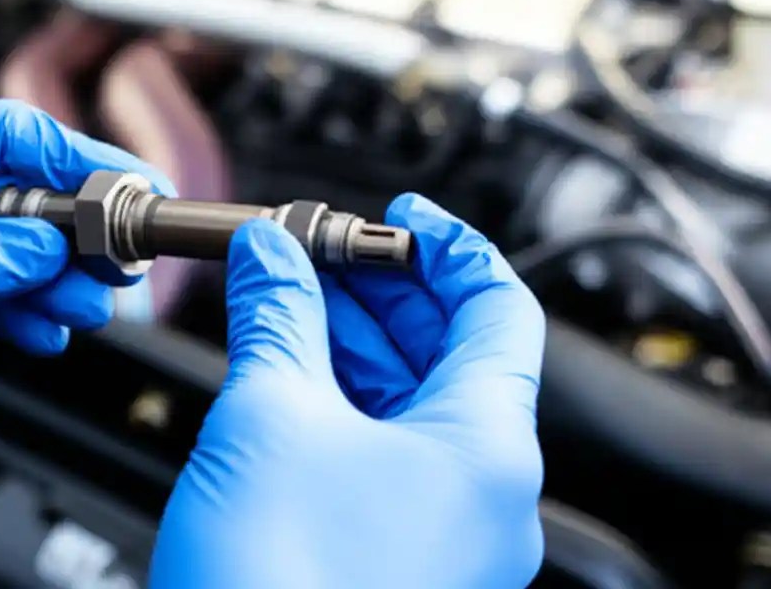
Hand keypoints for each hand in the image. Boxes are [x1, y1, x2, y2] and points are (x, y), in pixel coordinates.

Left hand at [0, 100, 171, 498]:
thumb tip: (36, 250)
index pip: (5, 138)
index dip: (75, 157)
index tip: (128, 186)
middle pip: (26, 199)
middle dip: (80, 230)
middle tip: (124, 262)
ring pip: (19, 258)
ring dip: (61, 283)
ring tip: (91, 308)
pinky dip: (27, 319)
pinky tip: (48, 333)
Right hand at [151, 194, 545, 588]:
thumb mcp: (270, 416)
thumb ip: (278, 317)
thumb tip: (270, 255)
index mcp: (489, 450)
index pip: (500, 308)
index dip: (448, 246)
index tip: (400, 216)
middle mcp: (486, 496)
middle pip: (453, 352)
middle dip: (382, 289)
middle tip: (316, 249)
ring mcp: (445, 535)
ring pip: (413, 405)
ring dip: (354, 341)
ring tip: (290, 296)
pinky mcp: (398, 561)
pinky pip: (385, 456)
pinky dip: (342, 402)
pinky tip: (288, 368)